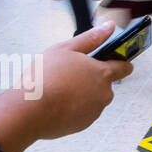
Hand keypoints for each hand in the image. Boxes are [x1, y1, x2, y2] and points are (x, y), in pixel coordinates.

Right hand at [0, 26, 130, 151]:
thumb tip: (109, 27)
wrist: (28, 111)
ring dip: (82, 94)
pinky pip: (82, 113)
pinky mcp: (83, 124)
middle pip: (105, 84)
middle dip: (91, 79)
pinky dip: (73, 108)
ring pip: (92, 99)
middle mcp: (104, 93)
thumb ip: (91, 38)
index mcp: (103, 73)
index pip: (124, 67)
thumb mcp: (66, 49)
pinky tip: (57, 103)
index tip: (115, 60)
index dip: (120, 62)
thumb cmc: (45, 79)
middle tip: (70, 75)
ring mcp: (94, 111)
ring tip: (59, 89)